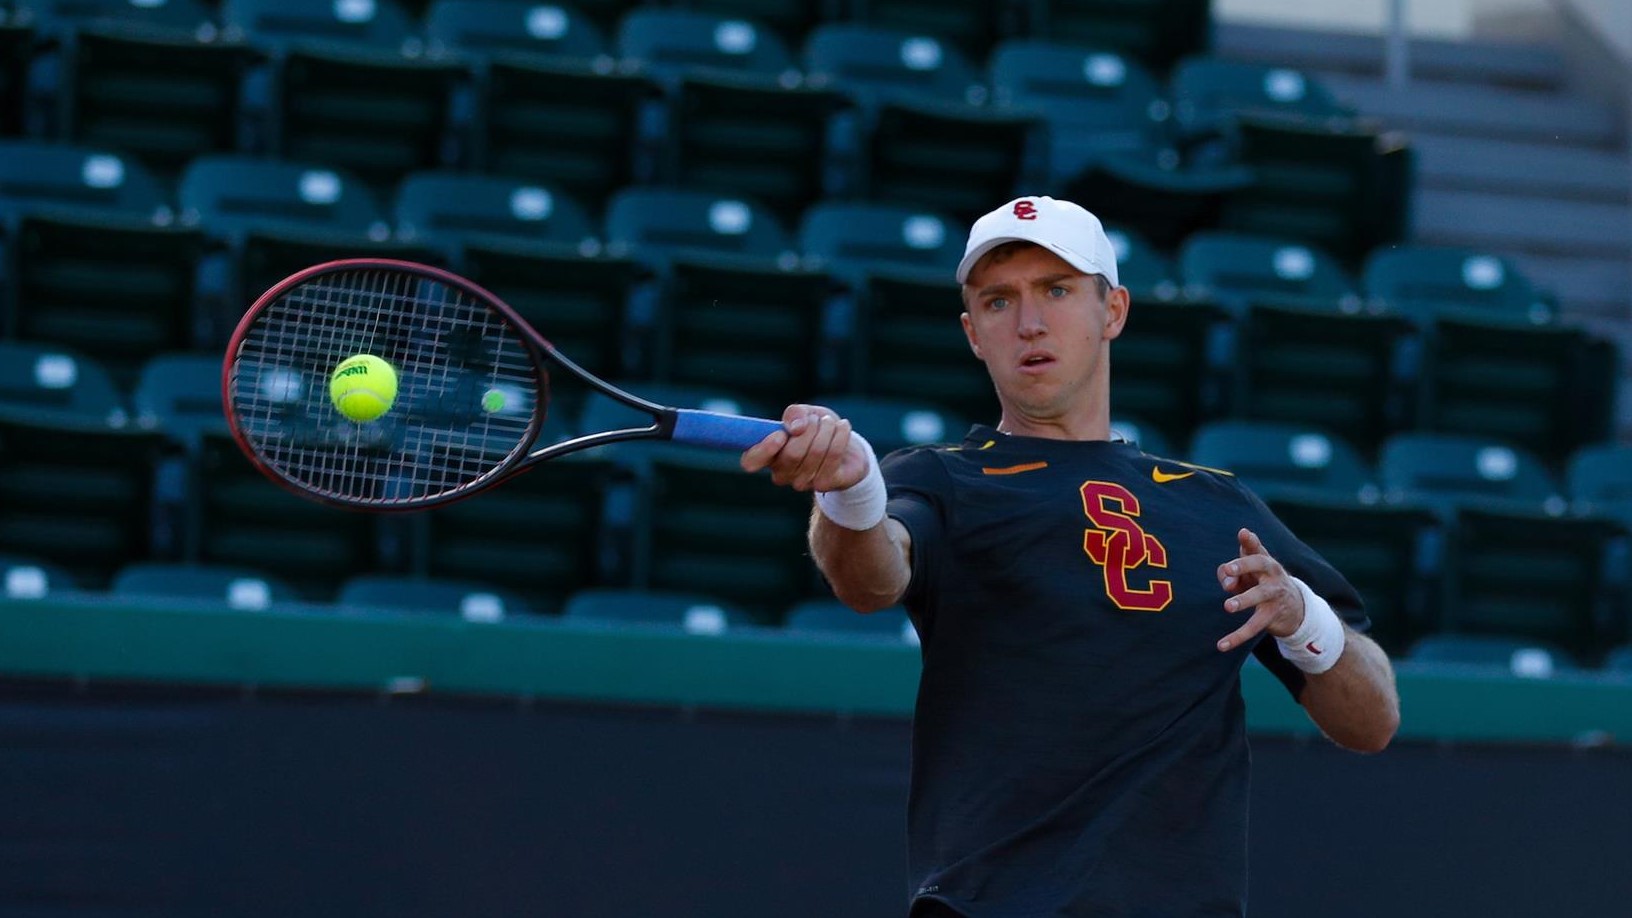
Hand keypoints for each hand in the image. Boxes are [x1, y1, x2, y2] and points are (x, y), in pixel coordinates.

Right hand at [739, 404, 869, 492]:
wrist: (848, 448)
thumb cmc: (818, 430)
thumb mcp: (804, 414)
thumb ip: (795, 413)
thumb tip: (796, 427)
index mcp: (767, 456)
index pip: (750, 461)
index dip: (763, 449)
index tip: (780, 434)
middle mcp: (781, 474)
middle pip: (791, 454)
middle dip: (809, 428)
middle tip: (817, 420)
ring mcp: (802, 482)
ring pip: (815, 453)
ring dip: (826, 429)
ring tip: (830, 422)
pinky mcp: (825, 484)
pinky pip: (832, 456)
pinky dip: (840, 435)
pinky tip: (843, 426)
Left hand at [1214, 528, 1304, 652]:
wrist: (1294, 608)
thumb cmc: (1261, 583)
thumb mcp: (1248, 575)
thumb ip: (1231, 573)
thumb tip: (1226, 581)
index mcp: (1265, 561)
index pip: (1257, 549)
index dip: (1250, 542)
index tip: (1243, 534)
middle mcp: (1272, 574)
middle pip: (1261, 564)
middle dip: (1244, 565)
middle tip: (1229, 569)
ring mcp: (1274, 594)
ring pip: (1260, 595)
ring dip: (1244, 600)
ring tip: (1228, 606)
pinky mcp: (1272, 615)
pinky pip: (1254, 626)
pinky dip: (1237, 637)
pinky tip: (1221, 645)